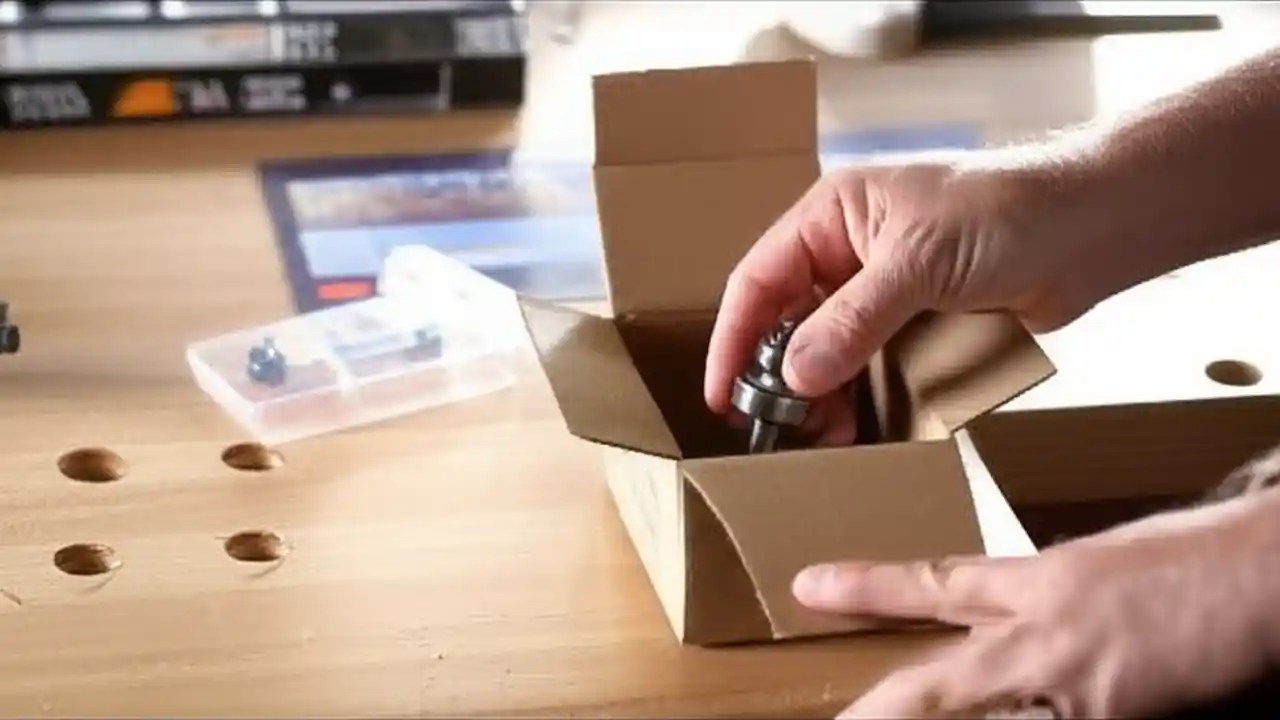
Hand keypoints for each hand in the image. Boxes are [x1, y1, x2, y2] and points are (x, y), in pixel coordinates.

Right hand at [704, 160, 1095, 444]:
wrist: (1094, 227)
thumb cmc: (1005, 214)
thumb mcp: (916, 263)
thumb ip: (852, 321)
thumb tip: (795, 377)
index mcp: (831, 218)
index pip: (759, 281)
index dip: (734, 338)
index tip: (722, 395)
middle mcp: (848, 254)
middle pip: (790, 323)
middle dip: (780, 377)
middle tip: (776, 430)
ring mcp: (884, 292)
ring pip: (831, 353)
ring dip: (823, 396)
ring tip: (824, 438)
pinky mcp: (919, 325)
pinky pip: (874, 368)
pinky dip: (864, 398)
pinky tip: (863, 428)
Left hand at [790, 490, 1279, 717]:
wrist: (1266, 572)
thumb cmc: (1195, 560)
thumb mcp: (1101, 566)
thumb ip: (1042, 599)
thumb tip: (1001, 624)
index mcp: (1040, 580)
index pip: (935, 584)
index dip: (866, 587)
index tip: (807, 585)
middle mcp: (1044, 635)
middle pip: (940, 685)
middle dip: (880, 714)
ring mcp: (1077, 686)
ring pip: (983, 718)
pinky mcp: (1112, 716)